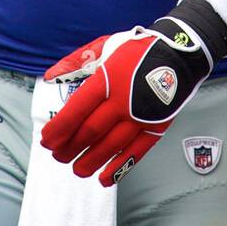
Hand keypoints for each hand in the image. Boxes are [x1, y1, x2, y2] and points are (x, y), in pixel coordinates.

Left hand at [41, 21, 211, 186]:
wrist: (180, 53)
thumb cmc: (137, 50)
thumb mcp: (104, 46)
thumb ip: (75, 62)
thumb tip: (50, 76)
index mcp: (108, 78)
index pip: (77, 109)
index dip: (60, 128)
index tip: (46, 140)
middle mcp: (124, 100)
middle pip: (91, 131)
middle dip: (70, 147)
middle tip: (58, 155)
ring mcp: (141, 116)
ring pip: (111, 146)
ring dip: (90, 161)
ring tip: (76, 170)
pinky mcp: (157, 127)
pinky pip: (135, 153)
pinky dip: (118, 168)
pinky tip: (103, 179)